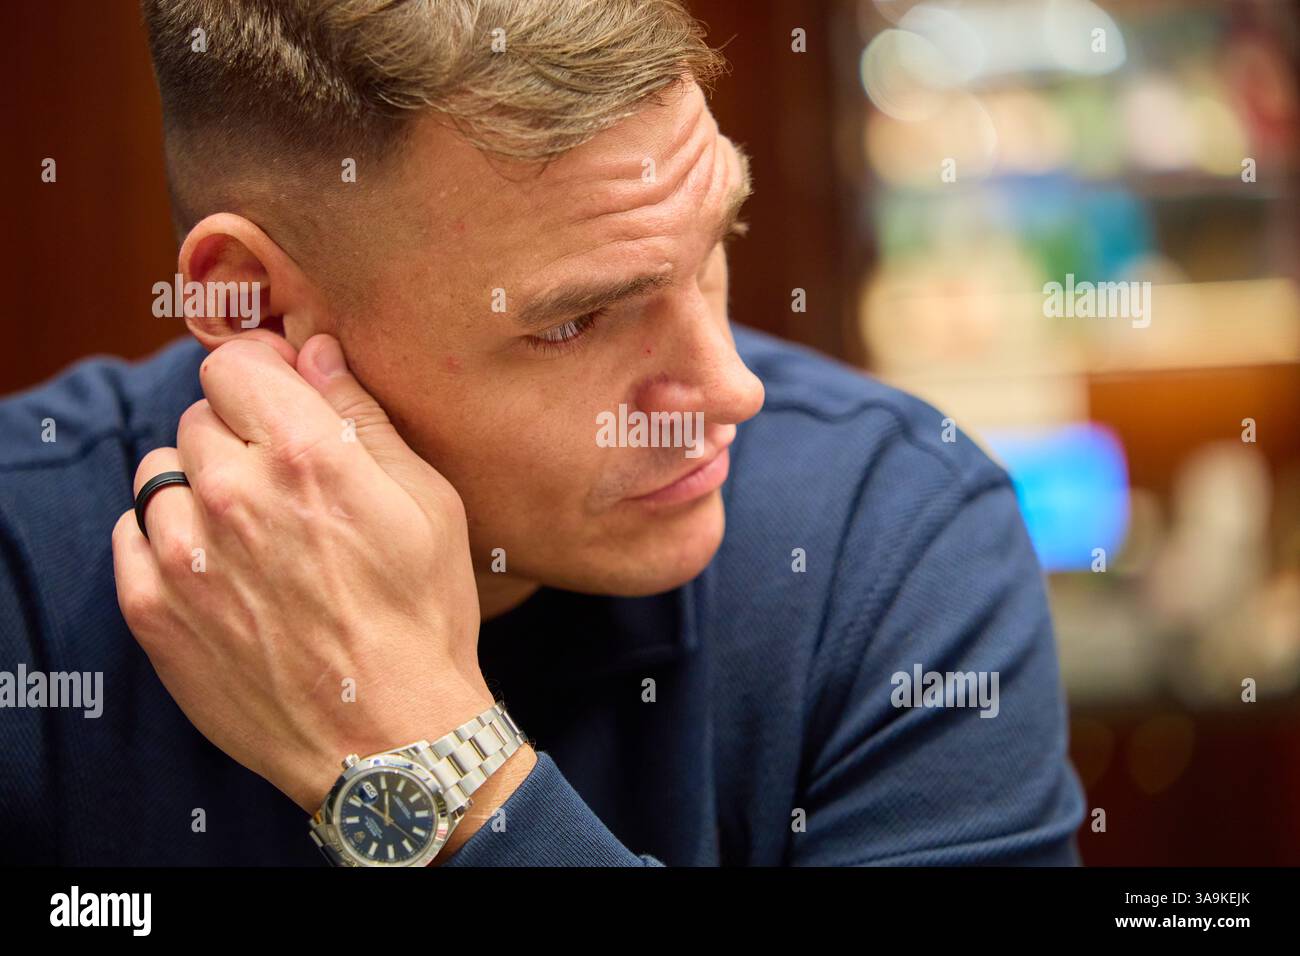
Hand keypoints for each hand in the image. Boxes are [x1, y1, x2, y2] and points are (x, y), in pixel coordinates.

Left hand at [112, 332, 504, 813]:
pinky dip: (163, 539)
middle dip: (237, 433)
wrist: (387, 737)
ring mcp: (186, 556)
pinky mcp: (154, 611)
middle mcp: (235, 495)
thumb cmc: (423, 617)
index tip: (279, 394)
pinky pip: (131, 535)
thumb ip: (364, 417)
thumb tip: (315, 351)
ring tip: (244, 528)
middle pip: (198, 417)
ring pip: (159, 473)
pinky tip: (212, 566)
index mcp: (308, 457)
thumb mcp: (429, 504)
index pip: (234, 364)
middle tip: (281, 480)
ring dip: (196, 485)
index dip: (259, 372)